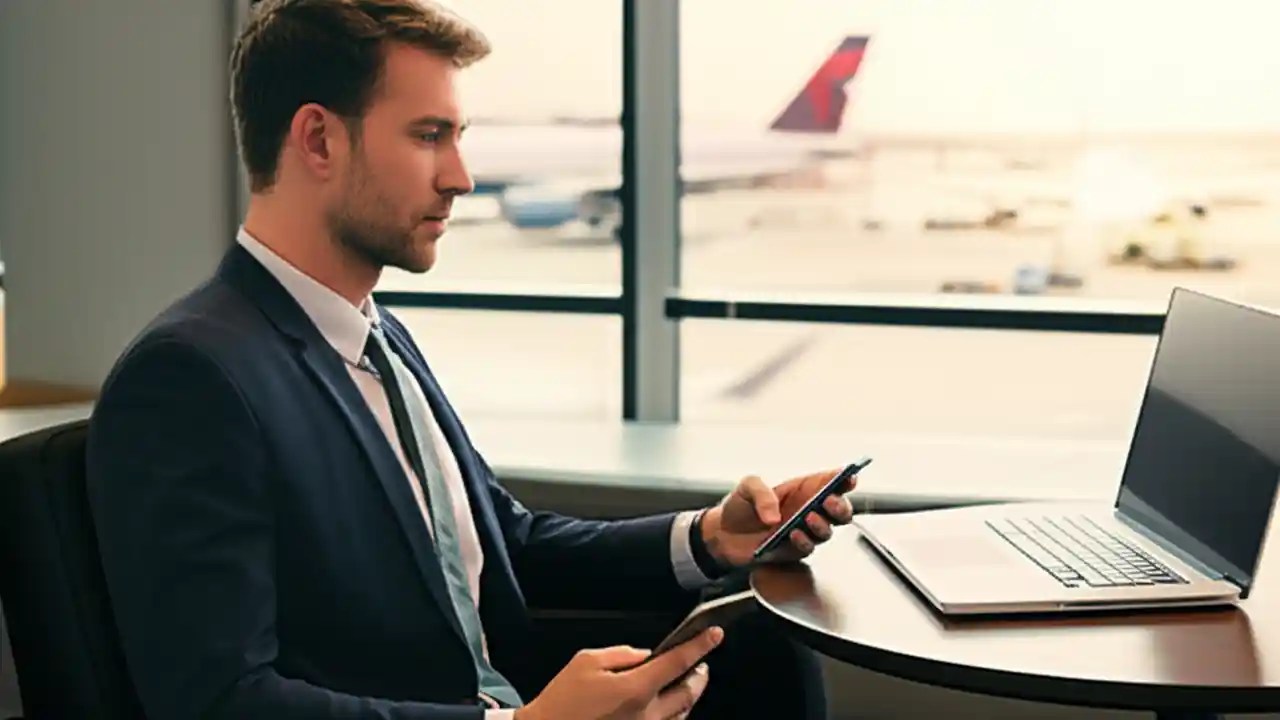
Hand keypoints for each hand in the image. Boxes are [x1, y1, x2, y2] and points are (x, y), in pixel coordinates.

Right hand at [515, 627, 722, 719]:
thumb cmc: (562, 702)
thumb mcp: (587, 661)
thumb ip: (623, 654)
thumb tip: (646, 655)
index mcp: (635, 689)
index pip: (678, 662)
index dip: (700, 646)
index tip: (714, 635)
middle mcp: (647, 716)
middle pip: (689, 693)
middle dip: (700, 674)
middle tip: (701, 663)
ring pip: (682, 715)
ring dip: (689, 696)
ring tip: (687, 682)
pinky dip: (675, 715)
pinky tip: (669, 707)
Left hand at [700, 468, 857, 567]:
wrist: (723, 535)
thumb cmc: (739, 506)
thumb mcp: (746, 488)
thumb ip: (762, 494)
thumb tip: (775, 517)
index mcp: (803, 489)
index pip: (831, 483)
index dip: (845, 479)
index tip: (849, 477)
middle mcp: (808, 510)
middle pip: (839, 510)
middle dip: (840, 506)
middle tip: (830, 502)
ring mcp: (804, 531)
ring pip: (828, 530)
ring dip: (822, 524)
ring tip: (809, 517)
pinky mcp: (794, 550)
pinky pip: (808, 547)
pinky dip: (803, 541)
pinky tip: (793, 534)